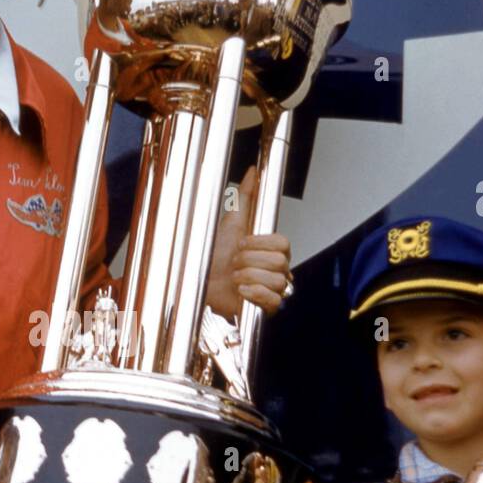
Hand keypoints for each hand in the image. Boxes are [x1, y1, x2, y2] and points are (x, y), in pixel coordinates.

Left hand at [205, 165, 291, 319]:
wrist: (198, 283)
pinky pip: (273, 301)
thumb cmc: (213, 257)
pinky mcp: (267, 309)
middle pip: (280, 262)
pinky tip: (241, 290)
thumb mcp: (230, 223)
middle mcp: (276, 270)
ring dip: (247, 277)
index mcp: (272, 251)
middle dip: (249, 260)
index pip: (283, 243)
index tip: (242, 243)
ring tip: (235, 278)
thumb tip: (252, 173)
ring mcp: (273, 290)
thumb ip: (245, 197)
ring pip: (276, 281)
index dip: (261, 243)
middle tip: (234, 263)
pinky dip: (253, 293)